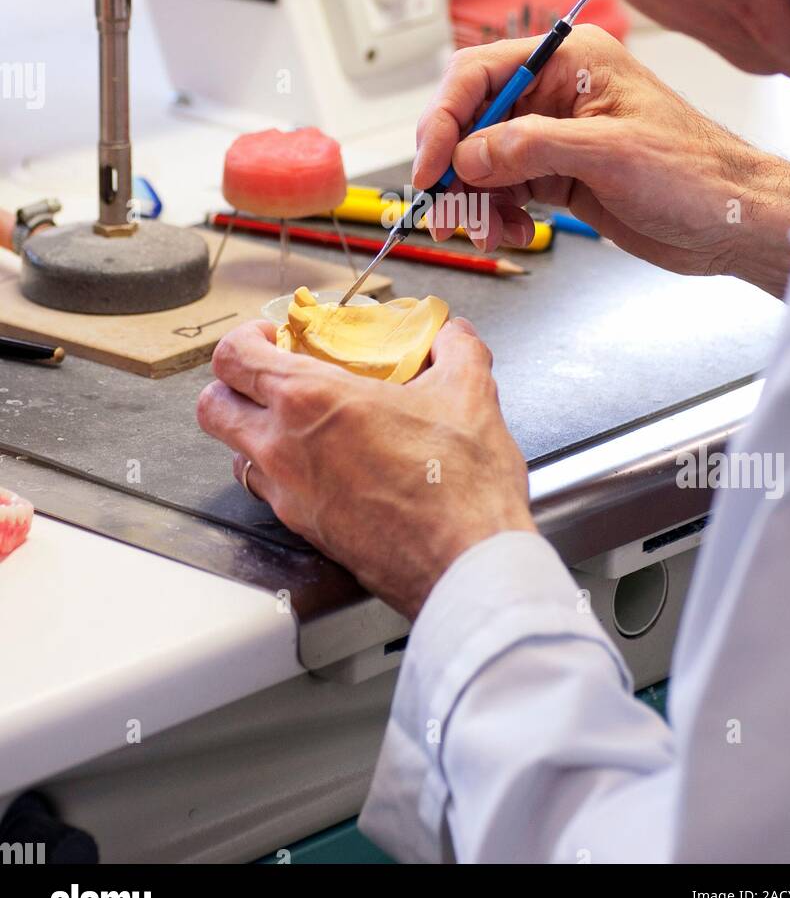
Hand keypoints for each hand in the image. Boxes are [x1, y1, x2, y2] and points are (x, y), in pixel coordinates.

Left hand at [197, 319, 533, 619]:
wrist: (463, 561)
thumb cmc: (458, 484)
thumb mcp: (469, 393)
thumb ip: (456, 350)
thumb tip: (452, 336)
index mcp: (311, 400)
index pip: (233, 357)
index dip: (244, 338)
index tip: (271, 335)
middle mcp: (283, 448)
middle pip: (212, 407)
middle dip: (232, 385)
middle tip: (270, 376)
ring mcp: (288, 495)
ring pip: (234, 454)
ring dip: (252, 432)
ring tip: (297, 422)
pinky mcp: (304, 529)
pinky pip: (269, 492)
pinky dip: (281, 473)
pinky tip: (324, 466)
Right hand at [414, 26, 789, 297]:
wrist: (732, 221)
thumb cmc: (694, 172)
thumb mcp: (609, 153)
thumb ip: (530, 148)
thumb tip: (466, 155)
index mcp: (569, 62)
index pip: (478, 74)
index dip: (444, 120)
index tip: (429, 167)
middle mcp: (554, 93)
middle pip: (471, 120)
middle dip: (451, 167)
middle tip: (444, 209)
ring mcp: (553, 136)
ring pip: (480, 161)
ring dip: (471, 199)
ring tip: (484, 230)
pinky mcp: (557, 175)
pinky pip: (502, 190)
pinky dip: (494, 214)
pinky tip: (510, 232)